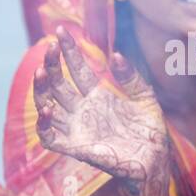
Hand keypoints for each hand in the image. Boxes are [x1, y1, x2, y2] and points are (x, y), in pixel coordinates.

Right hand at [35, 26, 169, 195]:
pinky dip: (44, 124)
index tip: (60, 32)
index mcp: (97, 97)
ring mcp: (77, 129)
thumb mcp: (146, 98)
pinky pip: (50, 137)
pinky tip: (48, 108)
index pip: (76, 69)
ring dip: (41, 90)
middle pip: (57, 84)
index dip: (68, 51)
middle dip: (51, 65)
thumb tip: (117, 55)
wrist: (155, 162)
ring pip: (47, 107)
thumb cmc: (151, 134)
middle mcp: (82, 111)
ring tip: (41, 72)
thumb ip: (132, 77)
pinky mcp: (76, 148)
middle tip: (49, 47)